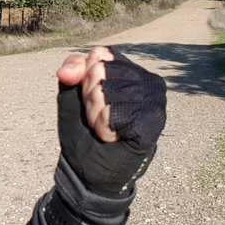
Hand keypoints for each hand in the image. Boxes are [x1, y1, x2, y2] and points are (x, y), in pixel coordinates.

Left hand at [54, 46, 166, 196]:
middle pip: (103, 71)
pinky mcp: (153, 124)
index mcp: (130, 69)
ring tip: (103, 128)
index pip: (100, 54)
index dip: (83, 77)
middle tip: (95, 117)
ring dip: (96, 115)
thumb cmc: (83, 129)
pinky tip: (112, 137)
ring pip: (110, 93)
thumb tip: (70, 72)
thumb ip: (72, 69)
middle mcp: (148, 81)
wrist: (87, 169)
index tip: (86, 98)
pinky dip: (105, 128)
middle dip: (89, 97)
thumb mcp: (70, 92)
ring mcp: (154, 102)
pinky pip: (118, 115)